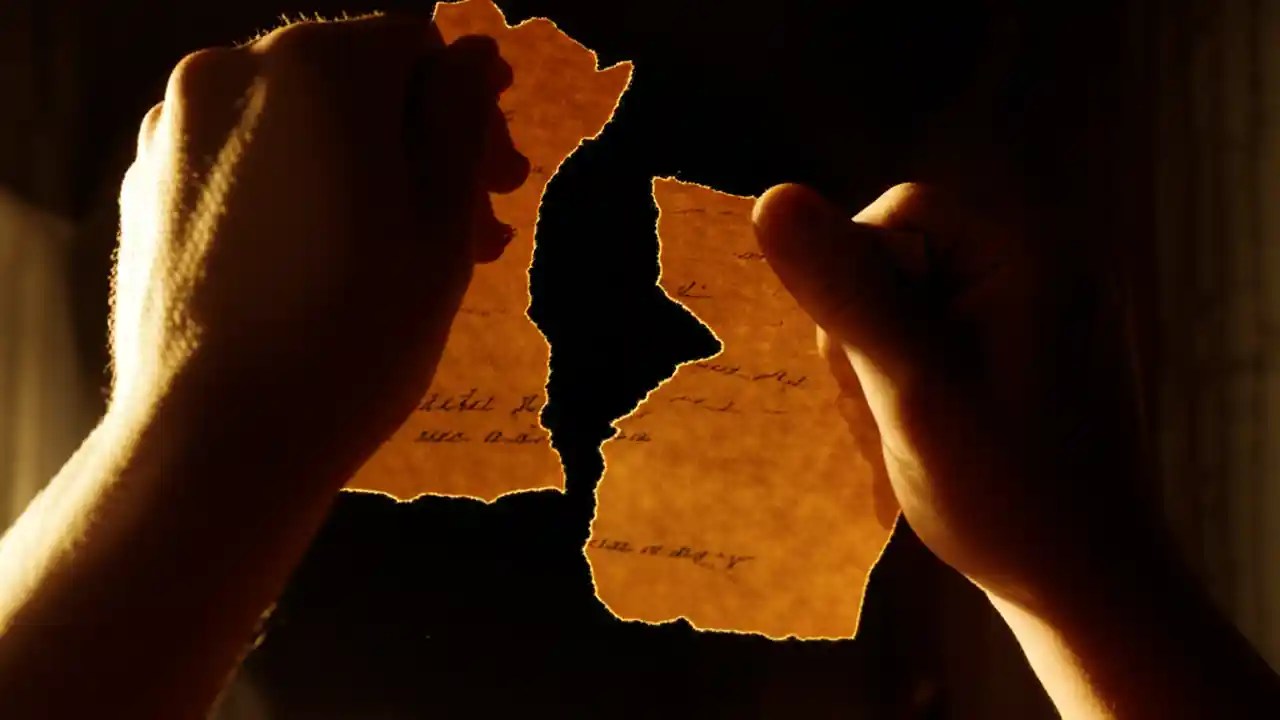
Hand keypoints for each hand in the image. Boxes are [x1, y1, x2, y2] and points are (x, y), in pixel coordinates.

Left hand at [112, 14, 527, 469]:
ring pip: (299, 132)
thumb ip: (463, 118)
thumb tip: (474, 55)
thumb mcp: (443, 221)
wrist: (221, 439)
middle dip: (423, 152)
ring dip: (367, 180)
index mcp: (316, 65)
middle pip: (356, 88)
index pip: (419, 50)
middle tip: (474, 233)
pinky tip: (333, 273)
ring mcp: (174, 133)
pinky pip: (245, 171)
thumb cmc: (357, 331)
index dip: (474, 113)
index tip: (504, 184)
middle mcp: (229, 73)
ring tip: (409, 264)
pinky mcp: (146, 192)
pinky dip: (299, 200)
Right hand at [753, 183, 1153, 607]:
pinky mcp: (1029, 357)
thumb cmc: (1006, 494)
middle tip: (890, 410)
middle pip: (904, 257)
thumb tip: (770, 199)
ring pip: (911, 305)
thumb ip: (846, 292)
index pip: (901, 212)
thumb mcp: (913, 388)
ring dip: (885, 367)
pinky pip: (940, 340)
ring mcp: (1041, 316)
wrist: (1089, 590)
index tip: (868, 364)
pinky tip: (929, 438)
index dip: (855, 279)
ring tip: (912, 434)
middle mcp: (1044, 270)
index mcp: (1029, 258)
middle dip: (870, 333)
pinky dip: (914, 385)